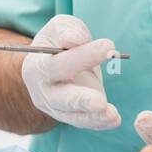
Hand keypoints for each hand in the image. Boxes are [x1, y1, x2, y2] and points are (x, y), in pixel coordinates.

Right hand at [21, 15, 121, 129]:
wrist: (55, 65)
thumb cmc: (59, 42)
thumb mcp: (60, 28)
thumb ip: (65, 31)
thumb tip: (74, 40)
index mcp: (37, 67)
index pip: (59, 63)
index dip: (83, 55)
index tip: (109, 46)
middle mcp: (44, 91)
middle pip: (62, 98)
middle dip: (81, 100)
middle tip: (101, 102)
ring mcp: (57, 108)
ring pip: (74, 116)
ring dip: (94, 117)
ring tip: (112, 115)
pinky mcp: (72, 116)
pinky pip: (85, 122)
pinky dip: (100, 123)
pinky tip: (114, 119)